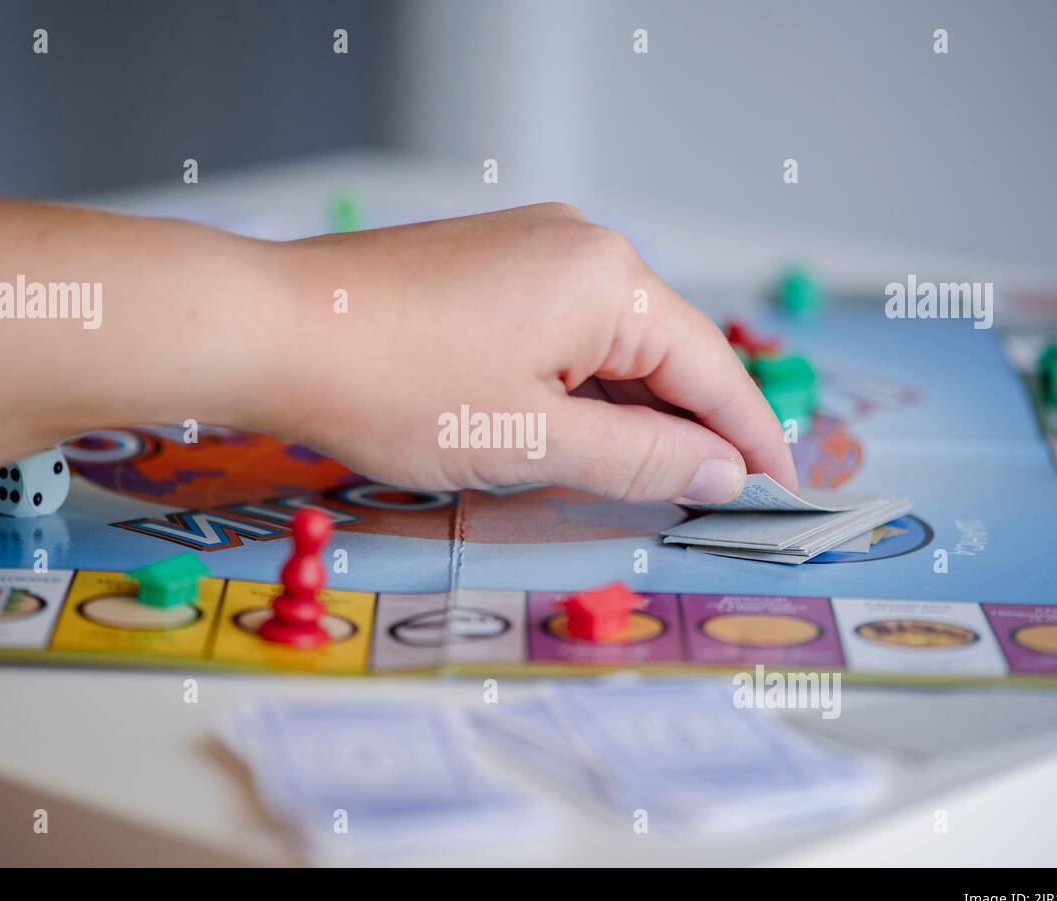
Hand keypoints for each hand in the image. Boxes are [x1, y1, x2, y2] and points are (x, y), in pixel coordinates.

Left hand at [259, 203, 797, 502]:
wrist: (272, 328)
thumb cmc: (396, 388)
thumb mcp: (531, 442)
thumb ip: (640, 461)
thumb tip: (722, 471)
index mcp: (608, 280)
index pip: (710, 369)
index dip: (751, 438)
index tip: (783, 491)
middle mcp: (580, 245)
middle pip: (665, 351)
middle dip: (691, 428)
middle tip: (717, 499)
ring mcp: (530, 246)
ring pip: (612, 344)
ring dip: (633, 412)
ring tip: (650, 479)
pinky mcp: (488, 263)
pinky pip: (564, 331)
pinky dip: (583, 387)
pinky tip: (579, 432)